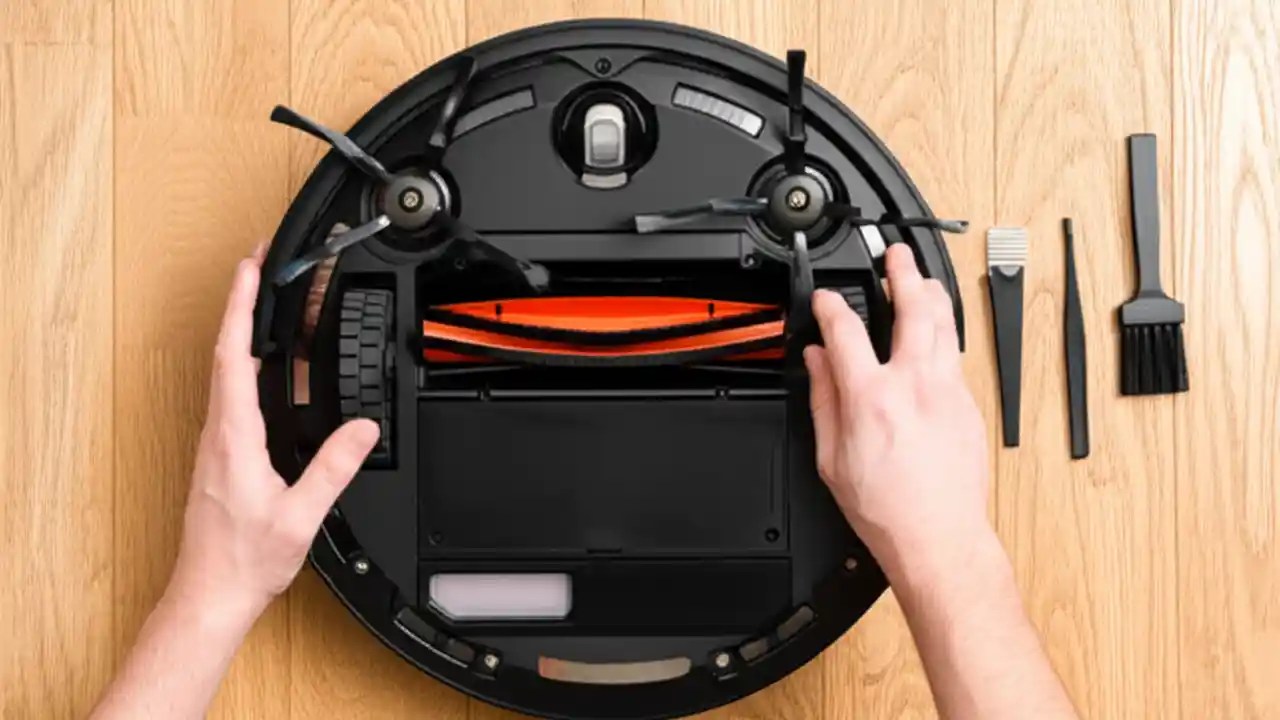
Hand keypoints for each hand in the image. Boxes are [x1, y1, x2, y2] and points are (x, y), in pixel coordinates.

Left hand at [166, 245, 378, 625]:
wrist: (209, 594)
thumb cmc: (243, 561)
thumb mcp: (300, 515)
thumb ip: (333, 467)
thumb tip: (362, 428)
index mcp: (234, 437)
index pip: (234, 355)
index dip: (241, 306)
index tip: (250, 268)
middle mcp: (218, 433)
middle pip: (228, 352)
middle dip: (244, 304)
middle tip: (263, 267)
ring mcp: (216, 443)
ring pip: (227, 373)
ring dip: (245, 333)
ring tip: (269, 305)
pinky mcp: (220, 455)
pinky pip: (232, 396)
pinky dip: (248, 366)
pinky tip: (268, 368)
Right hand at [804, 244, 989, 582]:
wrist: (939, 537)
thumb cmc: (887, 508)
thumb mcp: (832, 458)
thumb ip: (824, 400)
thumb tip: (817, 363)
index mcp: (871, 398)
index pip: (845, 331)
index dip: (829, 306)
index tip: (823, 299)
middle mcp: (913, 386)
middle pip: (912, 308)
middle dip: (902, 273)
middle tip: (894, 254)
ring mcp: (947, 392)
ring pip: (944, 325)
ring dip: (931, 293)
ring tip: (921, 276)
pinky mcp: (968, 405)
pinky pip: (955, 354)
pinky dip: (944, 332)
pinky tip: (937, 330)